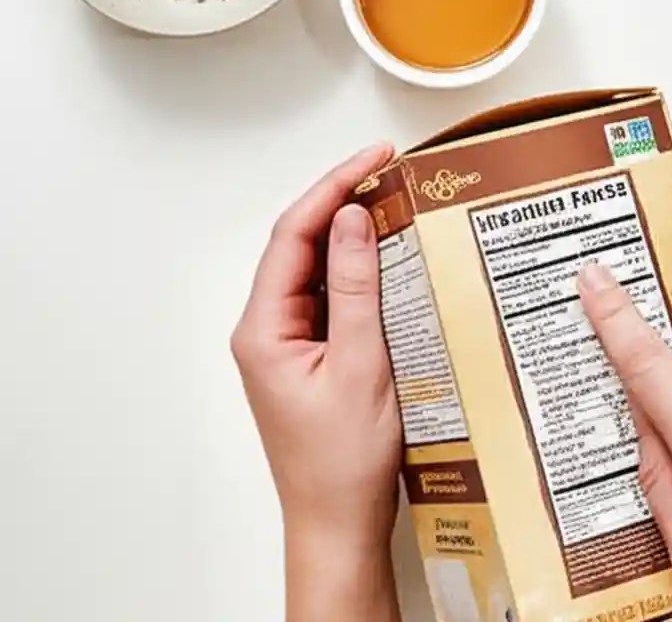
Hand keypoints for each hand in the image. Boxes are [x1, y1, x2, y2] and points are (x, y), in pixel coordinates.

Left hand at [231, 145, 401, 621]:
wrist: (338, 523)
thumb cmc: (343, 463)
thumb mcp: (360, 366)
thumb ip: (356, 289)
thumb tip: (353, 221)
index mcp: (264, 329)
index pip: (295, 235)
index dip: (333, 188)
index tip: (373, 158)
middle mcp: (267, 331)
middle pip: (301, 246)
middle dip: (342, 202)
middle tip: (389, 170)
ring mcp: (288, 345)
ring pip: (317, 271)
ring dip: (352, 236)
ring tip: (396, 204)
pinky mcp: (311, 359)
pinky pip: (332, 300)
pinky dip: (360, 274)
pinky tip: (391, 263)